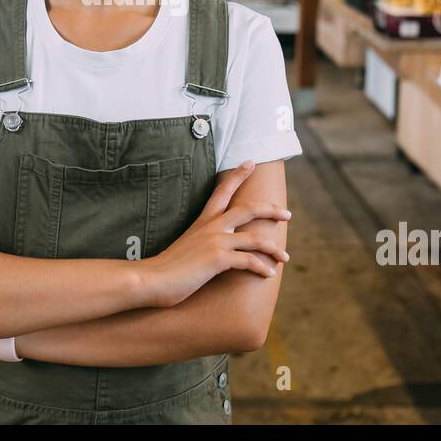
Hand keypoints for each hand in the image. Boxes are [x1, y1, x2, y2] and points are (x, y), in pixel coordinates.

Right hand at [140, 160, 290, 308]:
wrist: (152, 279)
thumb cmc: (168, 267)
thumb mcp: (188, 245)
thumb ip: (202, 241)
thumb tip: (214, 247)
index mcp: (203, 220)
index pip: (222, 190)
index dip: (238, 175)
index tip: (250, 162)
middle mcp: (211, 226)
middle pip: (249, 208)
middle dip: (271, 209)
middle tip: (287, 214)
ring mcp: (215, 241)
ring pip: (255, 238)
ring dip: (273, 248)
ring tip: (284, 256)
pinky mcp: (218, 259)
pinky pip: (248, 260)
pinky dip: (261, 267)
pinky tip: (268, 274)